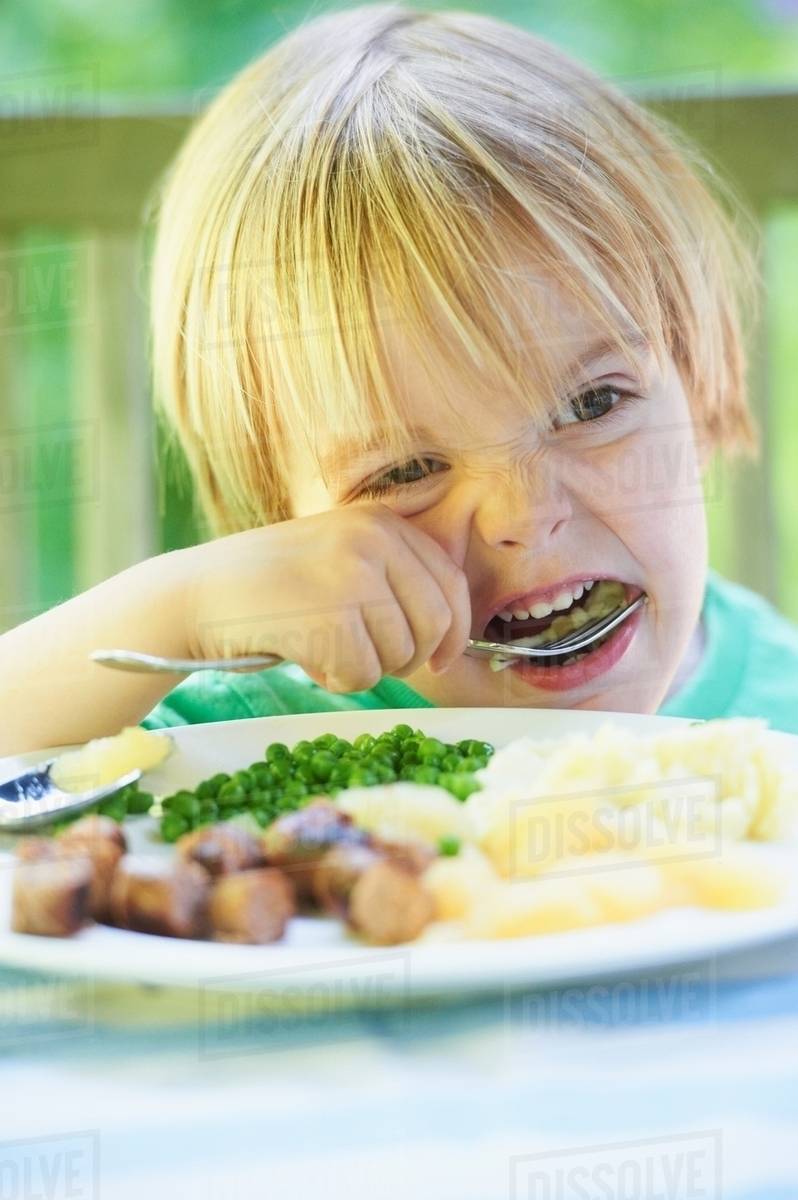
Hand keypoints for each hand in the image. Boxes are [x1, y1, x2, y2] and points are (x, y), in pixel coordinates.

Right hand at [177, 502, 470, 691]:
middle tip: (369, 660)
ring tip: (322, 647)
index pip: (451, 583)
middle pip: (435, 624)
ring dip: (365, 669)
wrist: (198, 592)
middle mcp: (373, 541)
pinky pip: (363, 675)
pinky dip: (336, 680)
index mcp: (381, 522)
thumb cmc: (271, 585)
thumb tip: (449, 634)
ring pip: (400, 655)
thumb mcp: (339, 554)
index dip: (454, 631)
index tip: (439, 657)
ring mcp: (353, 577)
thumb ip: (392, 576)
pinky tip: (305, 656)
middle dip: (410, 657)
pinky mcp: (331, 618)